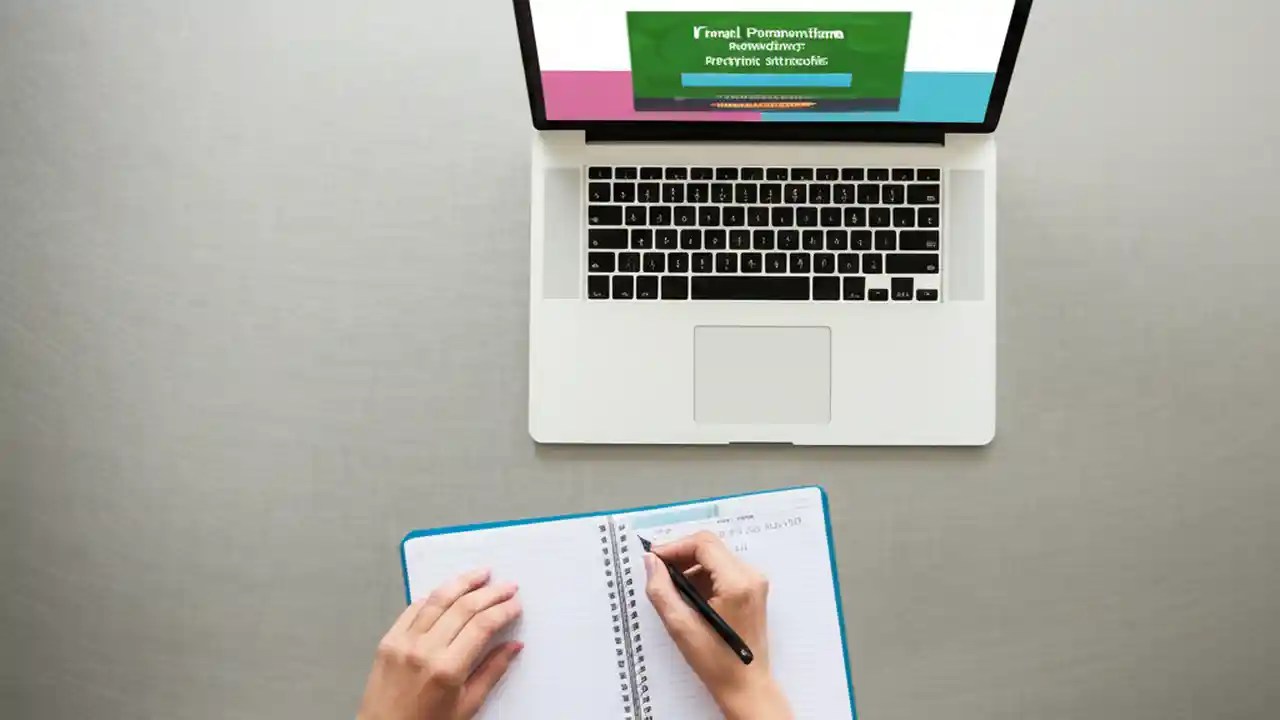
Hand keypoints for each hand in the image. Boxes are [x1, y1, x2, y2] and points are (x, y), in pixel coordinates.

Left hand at [358, 568, 522, 719]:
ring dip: (462, 582)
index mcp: (447, 670)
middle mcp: (424, 650)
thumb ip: (492, 672)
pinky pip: (413, 609)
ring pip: (437, 599)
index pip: (482, 626)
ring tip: (480, 574)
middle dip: (490, 592)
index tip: (515, 604)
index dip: (503, 610)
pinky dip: (432, 597)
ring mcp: (403, 643)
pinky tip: (447, 591)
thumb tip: (514, 646)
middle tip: (506, 586)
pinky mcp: (388, 641)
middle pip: (463, 607)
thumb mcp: (467, 706)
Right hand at [644, 532, 791, 719]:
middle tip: (658, 572)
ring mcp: (754, 583)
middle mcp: (750, 576)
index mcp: (737, 582)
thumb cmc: (715, 662)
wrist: (746, 686)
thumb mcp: (681, 627)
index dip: (674, 547)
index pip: (703, 544)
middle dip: (681, 555)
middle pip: (710, 547)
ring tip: (672, 588)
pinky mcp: (752, 591)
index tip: (653, 559)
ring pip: (715, 557)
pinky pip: (723, 571)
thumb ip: (662, 590)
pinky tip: (689, 597)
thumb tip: (650, 561)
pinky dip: (702, 576)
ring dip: (691, 567)